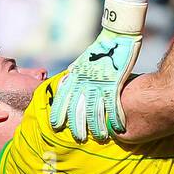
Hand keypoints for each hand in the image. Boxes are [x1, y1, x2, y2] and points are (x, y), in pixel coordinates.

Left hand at [50, 0, 146, 141]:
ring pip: (95, 111)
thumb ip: (75, 74)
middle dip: (77, 126)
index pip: (63, 98)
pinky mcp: (114, 83)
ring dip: (97, 126)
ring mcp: (99, 84)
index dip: (59, 113)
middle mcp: (84, 82)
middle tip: (78, 139)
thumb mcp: (82, 61)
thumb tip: (67, 83)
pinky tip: (118, 128)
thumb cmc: (101, 48)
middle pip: (78, 109)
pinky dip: (115, 118)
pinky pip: (113, 105)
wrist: (117, 35)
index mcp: (75, 76)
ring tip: (100, 137)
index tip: (55, 126)